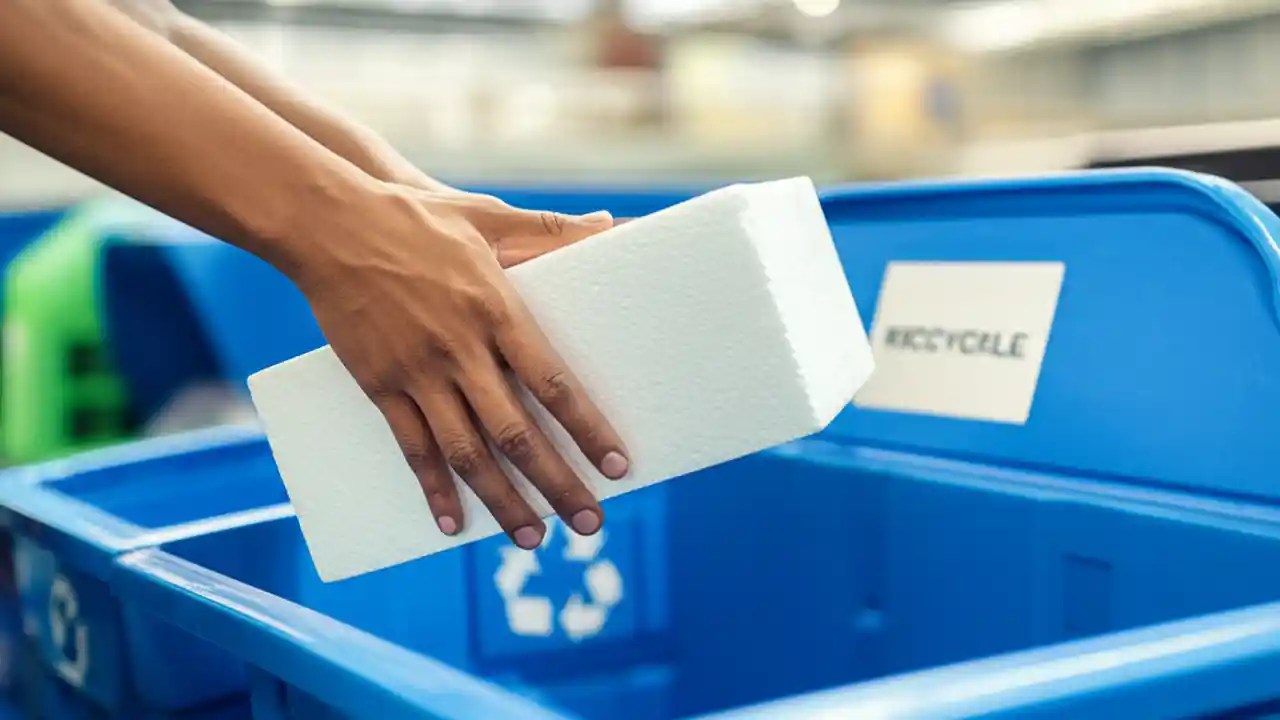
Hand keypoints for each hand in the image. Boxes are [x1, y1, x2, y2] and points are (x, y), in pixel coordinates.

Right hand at [295, 184, 627, 548]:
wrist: (328, 223)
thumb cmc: (415, 216)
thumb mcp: (487, 215)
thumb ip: (551, 229)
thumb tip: (612, 224)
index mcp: (496, 309)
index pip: (552, 383)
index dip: (587, 428)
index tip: (615, 466)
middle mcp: (461, 350)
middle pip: (516, 433)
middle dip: (557, 484)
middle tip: (590, 523)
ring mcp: (417, 373)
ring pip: (467, 452)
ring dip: (502, 501)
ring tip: (532, 538)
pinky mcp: (380, 385)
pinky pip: (412, 447)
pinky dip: (434, 489)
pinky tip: (453, 524)